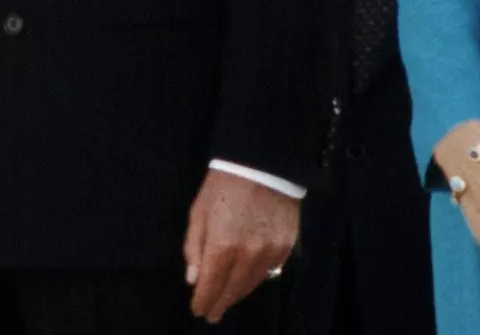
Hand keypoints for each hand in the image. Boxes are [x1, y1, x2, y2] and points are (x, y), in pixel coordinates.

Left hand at [181, 169, 299, 323]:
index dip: (203, 301)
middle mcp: (248, 255)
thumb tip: (193, 279)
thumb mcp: (198, 212)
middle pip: (232, 290)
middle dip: (220, 303)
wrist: (263, 165)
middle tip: (212, 314)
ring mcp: (270, 253)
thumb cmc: (223, 186)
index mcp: (222, 246)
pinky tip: (248, 281)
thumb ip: (195, 247)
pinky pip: (269, 272)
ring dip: (238, 295)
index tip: (198, 310)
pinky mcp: (286, 248)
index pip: (211, 286)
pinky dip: (256, 279)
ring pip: (252, 284)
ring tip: (227, 301)